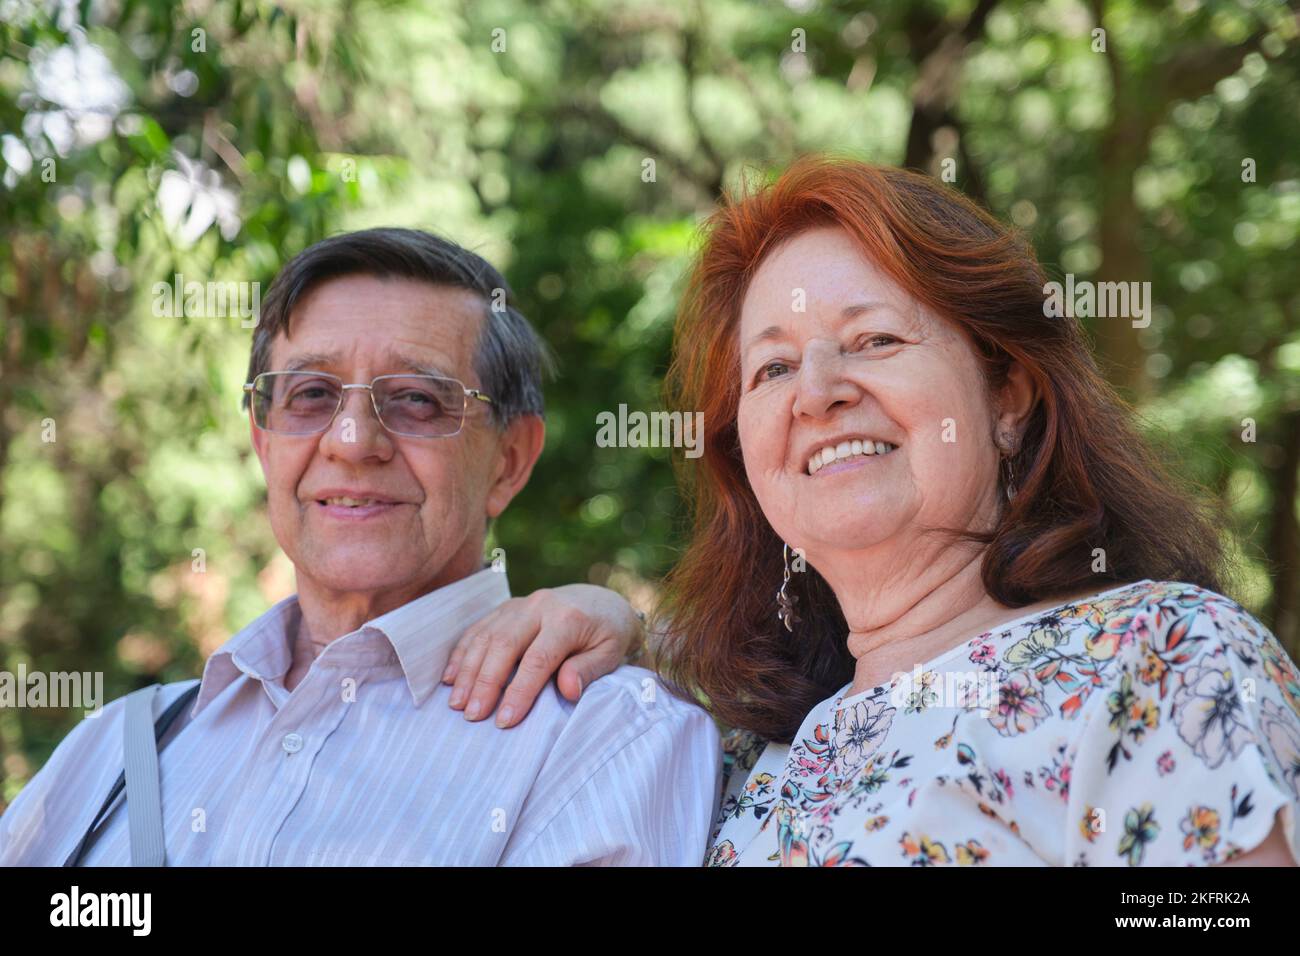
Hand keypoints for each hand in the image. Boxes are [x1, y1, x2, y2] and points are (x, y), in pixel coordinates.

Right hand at [442, 584, 642, 727]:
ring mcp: (520, 604)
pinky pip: (478, 628)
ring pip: (485, 636)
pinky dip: (462, 653)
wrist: (603, 601)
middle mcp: (539, 606)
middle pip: (503, 645)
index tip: (504, 721)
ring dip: (467, 670)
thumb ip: (589, 670)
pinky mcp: (507, 607)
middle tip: (471, 715)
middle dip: (484, 683)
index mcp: (568, 619)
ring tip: (456, 703)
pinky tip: (449, 677)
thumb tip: (567, 690)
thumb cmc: (608, 635)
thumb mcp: (611, 654)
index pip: (537, 659)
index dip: (518, 692)